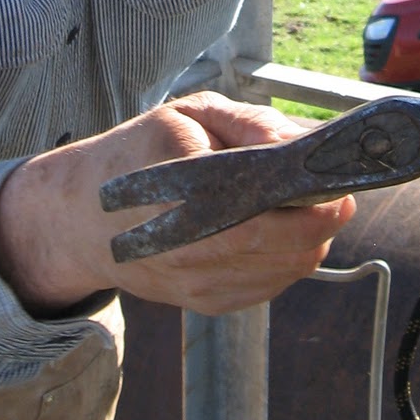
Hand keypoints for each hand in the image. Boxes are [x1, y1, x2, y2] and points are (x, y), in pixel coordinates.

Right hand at [0, 92, 354, 316]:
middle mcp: (187, 243)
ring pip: (288, 270)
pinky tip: (274, 234)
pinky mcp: (205, 303)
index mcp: (181, 184)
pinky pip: (269, 286)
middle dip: (324, 220)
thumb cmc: (140, 154)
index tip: (337, 182)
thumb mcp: (187, 115)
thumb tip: (300, 145)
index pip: (265, 202)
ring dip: (309, 241)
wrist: (82, 218)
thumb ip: (249, 124)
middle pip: (289, 246)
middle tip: (334, 193)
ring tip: (300, 208)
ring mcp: (196, 281)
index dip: (313, 198)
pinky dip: (285, 262)